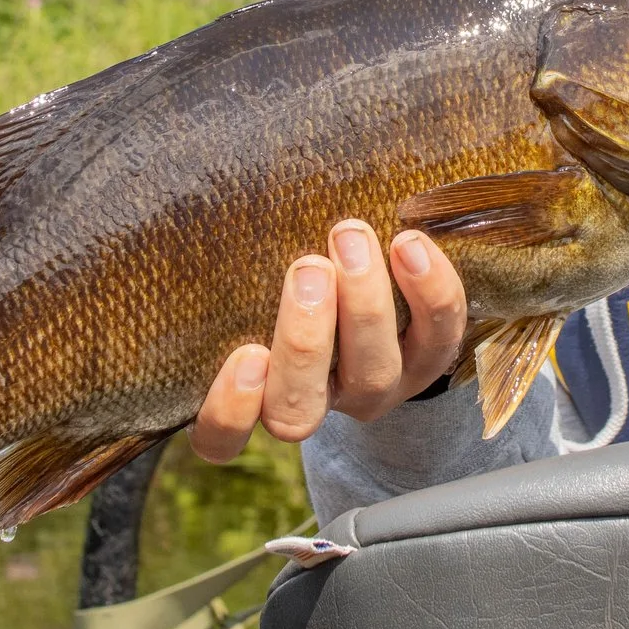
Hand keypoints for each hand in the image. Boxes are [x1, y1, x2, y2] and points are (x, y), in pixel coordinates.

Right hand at [188, 218, 467, 462]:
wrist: (369, 289)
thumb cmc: (285, 274)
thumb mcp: (245, 276)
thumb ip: (223, 258)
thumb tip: (187, 190)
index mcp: (254, 394)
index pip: (220, 439)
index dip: (230, 411)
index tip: (245, 353)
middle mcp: (314, 401)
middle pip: (300, 406)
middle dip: (305, 338)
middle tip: (308, 268)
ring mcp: (374, 388)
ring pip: (372, 374)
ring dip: (365, 304)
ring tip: (352, 236)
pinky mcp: (430, 361)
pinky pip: (441, 343)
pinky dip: (431, 295)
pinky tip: (410, 242)